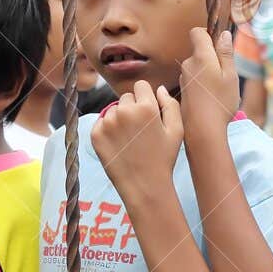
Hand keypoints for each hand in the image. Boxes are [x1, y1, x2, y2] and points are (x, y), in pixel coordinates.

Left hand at [90, 81, 183, 195]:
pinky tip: (118, 145)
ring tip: (129, 141)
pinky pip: (101, 123)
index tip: (148, 114)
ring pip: (113, 110)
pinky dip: (107, 131)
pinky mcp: (95, 134)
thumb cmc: (163, 158)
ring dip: (119, 119)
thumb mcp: (177, 131)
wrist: (144, 186)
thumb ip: (170, 105)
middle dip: (132, 109)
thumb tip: (158, 88)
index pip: (140, 86)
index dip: (145, 99)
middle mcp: (124, 111)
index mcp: (146, 107)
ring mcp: (107, 122)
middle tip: (139, 132)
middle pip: (126, 97)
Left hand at [178, 27, 240, 144]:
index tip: (219, 46)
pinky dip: (202, 85)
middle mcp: (188, 65)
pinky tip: (210, 98)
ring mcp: (183, 78)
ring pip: (197, 67)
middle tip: (225, 75)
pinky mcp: (182, 91)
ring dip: (207, 73)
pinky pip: (194, 80)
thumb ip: (226, 53)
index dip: (208, 34)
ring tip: (218, 90)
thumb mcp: (230, 76)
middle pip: (199, 52)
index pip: (197, 32)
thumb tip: (224, 34)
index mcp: (201, 57)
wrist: (202, 130)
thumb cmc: (220, 102)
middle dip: (212, 58)